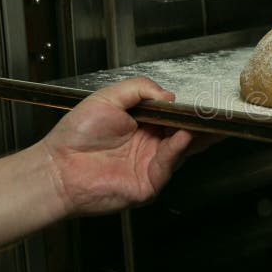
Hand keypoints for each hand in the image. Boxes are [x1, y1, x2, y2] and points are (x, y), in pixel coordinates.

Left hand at [40, 77, 193, 215]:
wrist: (57, 167)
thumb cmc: (74, 136)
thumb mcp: (107, 98)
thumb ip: (139, 88)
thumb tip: (168, 95)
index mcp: (143, 126)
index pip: (174, 116)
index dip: (188, 110)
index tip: (202, 101)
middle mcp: (151, 146)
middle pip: (185, 133)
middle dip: (201, 123)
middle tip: (213, 112)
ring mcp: (151, 165)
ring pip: (182, 148)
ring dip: (194, 134)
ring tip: (202, 121)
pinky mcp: (149, 183)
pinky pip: (168, 164)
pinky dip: (177, 149)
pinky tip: (181, 135)